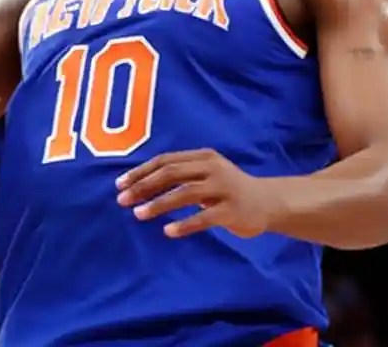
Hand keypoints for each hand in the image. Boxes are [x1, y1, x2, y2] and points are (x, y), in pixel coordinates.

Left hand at [115, 149, 281, 238]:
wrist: (268, 202)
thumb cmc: (227, 188)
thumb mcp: (205, 173)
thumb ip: (179, 174)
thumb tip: (137, 184)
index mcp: (202, 156)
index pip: (164, 161)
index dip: (140, 172)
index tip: (120, 185)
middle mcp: (212, 168)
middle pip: (171, 173)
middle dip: (143, 186)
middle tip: (122, 200)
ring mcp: (223, 189)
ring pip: (185, 193)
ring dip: (158, 204)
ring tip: (138, 214)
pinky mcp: (232, 210)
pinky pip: (204, 217)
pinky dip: (184, 224)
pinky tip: (168, 231)